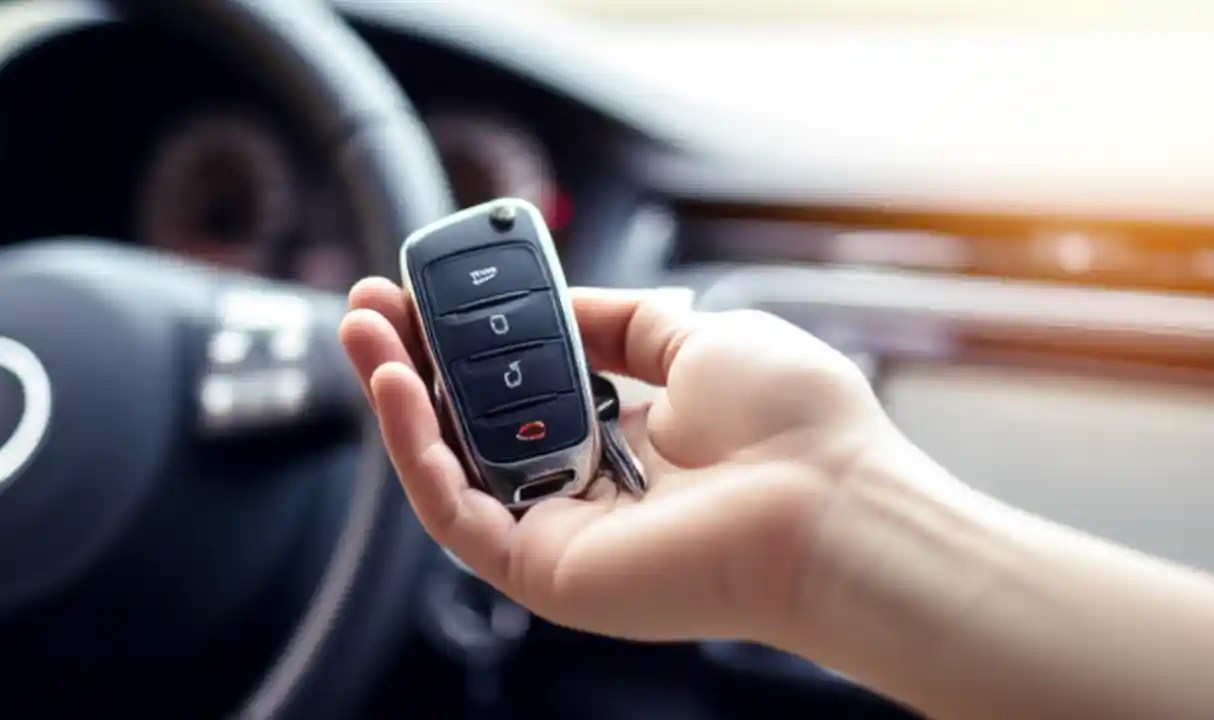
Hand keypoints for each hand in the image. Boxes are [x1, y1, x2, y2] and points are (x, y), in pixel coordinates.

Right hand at [339, 278, 889, 642]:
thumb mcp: (697, 337)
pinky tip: (396, 385)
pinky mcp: (543, 568)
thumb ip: (622, 321)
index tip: (439, 286)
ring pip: (453, 465)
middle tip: (377, 302)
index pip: (527, 382)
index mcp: (629, 430)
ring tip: (363, 327)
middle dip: (420, 359)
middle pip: (477, 421)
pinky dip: (415, 448)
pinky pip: (455, 509)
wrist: (835, 502)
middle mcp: (590, 483)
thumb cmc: (796, 425)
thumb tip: (559, 299)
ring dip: (398, 394)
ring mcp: (564, 527)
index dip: (477, 336)